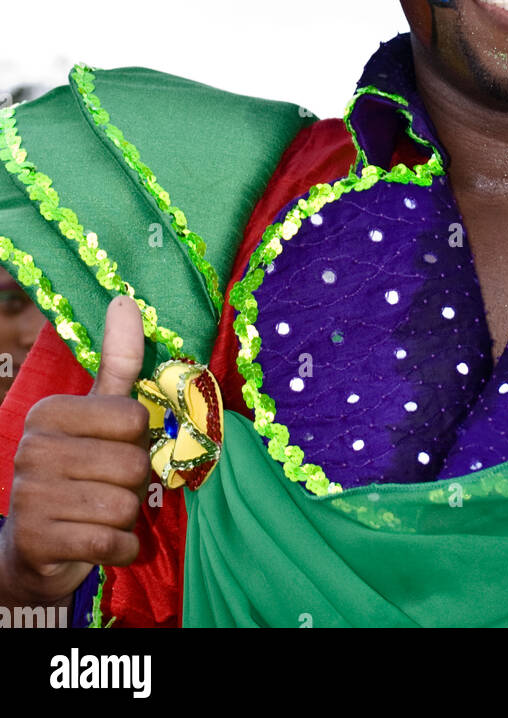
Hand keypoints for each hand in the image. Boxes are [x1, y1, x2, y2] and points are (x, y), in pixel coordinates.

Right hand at [0, 295, 149, 607]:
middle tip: (110, 487)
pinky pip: (110, 542)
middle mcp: (32, 449)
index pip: (131, 418)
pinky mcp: (37, 541)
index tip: (114, 449)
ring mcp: (30, 497)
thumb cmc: (81, 469)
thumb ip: (118, 362)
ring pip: (123, 504)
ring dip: (126, 517)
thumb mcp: (99, 413)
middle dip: (134, 482)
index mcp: (49, 412)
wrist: (37, 548)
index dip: (138, 440)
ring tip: (102, 513)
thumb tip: (125, 300)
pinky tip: (103, 543)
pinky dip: (120, 548)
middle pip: (131, 462)